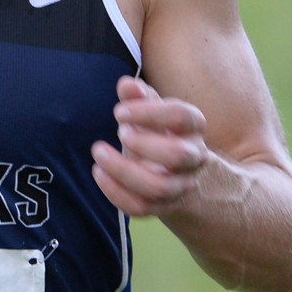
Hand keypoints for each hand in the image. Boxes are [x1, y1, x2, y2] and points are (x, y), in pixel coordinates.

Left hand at [91, 75, 208, 217]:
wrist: (175, 172)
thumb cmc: (158, 132)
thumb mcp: (151, 112)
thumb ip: (139, 97)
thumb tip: (127, 84)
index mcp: (193, 128)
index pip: (182, 117)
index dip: (150, 112)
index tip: (119, 111)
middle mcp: (194, 158)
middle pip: (178, 156)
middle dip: (143, 144)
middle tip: (119, 132)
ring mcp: (180, 185)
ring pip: (159, 187)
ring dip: (124, 170)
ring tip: (99, 152)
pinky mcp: (163, 206)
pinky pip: (141, 207)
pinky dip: (116, 193)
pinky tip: (98, 172)